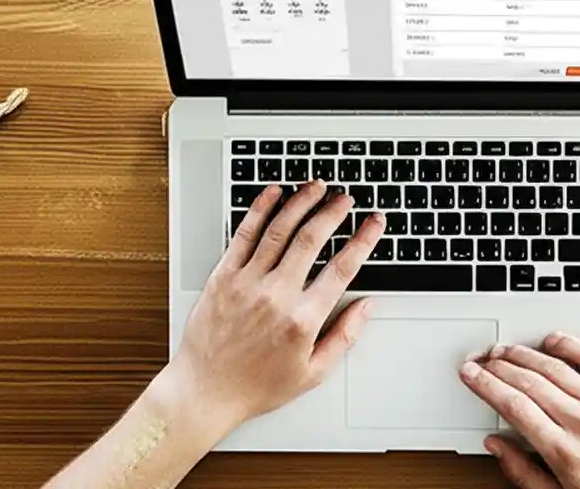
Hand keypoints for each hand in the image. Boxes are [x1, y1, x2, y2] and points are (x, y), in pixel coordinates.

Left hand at [169, 180, 384, 434]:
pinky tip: (273, 193)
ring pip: (279, 229)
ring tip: (316, 187)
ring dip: (301, 202)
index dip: (363, 240)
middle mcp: (276, 296)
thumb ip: (345, 337)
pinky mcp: (222, 277)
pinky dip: (260, 209)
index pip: (342, 268)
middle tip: (346, 199)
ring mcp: (247, 283)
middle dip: (334, 212)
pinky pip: (243, 234)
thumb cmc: (256, 386)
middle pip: (312, 239)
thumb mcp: (313, 373)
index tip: (374, 223)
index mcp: (303, 320)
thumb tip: (366, 306)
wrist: (205, 391)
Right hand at [460, 333, 579, 488]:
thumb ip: (525, 473)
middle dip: (498, 367)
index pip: (513, 406)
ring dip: (525, 354)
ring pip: (555, 368)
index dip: (485, 386)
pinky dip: (570, 345)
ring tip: (507, 349)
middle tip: (481, 358)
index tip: (470, 374)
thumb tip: (496, 446)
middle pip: (528, 383)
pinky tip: (553, 340)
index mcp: (564, 452)